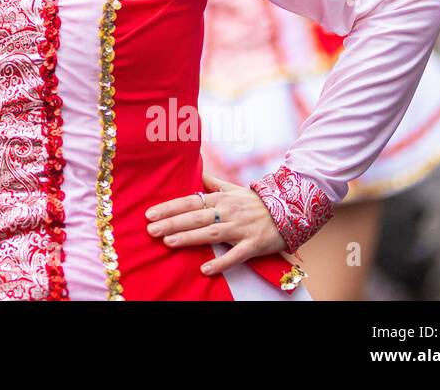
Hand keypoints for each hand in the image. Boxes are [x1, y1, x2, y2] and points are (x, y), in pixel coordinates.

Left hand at [144, 171, 286, 275]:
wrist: (290, 210)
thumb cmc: (256, 201)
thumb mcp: (233, 188)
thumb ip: (213, 183)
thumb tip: (197, 171)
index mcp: (220, 199)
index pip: (189, 201)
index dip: (169, 208)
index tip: (150, 213)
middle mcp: (227, 212)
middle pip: (195, 217)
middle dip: (172, 223)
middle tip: (150, 229)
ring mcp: (240, 228)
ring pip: (210, 233)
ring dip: (189, 238)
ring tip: (168, 242)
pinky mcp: (254, 244)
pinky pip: (236, 255)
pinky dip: (221, 262)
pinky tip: (205, 269)